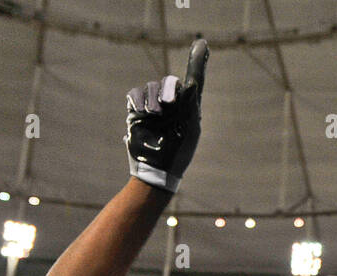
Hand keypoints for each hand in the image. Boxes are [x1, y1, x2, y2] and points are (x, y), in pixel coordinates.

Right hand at [125, 39, 208, 192]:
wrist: (157, 169)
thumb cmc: (179, 153)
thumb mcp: (191, 128)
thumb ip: (192, 103)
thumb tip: (190, 83)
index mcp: (188, 107)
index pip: (193, 79)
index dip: (198, 60)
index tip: (202, 45)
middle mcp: (170, 104)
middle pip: (169, 82)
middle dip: (168, 90)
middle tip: (170, 104)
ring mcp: (152, 107)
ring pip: (151, 87)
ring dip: (154, 98)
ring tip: (157, 115)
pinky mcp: (136, 112)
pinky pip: (135, 95)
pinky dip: (139, 100)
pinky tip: (145, 112)